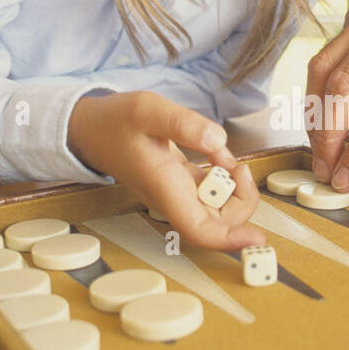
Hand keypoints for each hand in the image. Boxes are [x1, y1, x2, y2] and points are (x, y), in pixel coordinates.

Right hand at [68, 91, 265, 250]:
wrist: (92, 128)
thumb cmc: (116, 121)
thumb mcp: (148, 110)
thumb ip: (183, 124)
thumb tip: (218, 141)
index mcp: (165, 188)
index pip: (199, 230)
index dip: (230, 239)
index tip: (255, 237)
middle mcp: (174, 197)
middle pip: (219, 223)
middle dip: (242, 201)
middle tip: (238, 167)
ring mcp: (178, 192)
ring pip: (218, 207)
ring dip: (233, 185)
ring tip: (221, 153)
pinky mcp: (181, 182)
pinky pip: (211, 190)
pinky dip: (223, 174)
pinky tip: (215, 151)